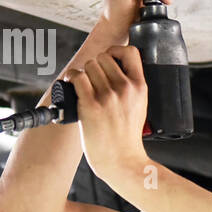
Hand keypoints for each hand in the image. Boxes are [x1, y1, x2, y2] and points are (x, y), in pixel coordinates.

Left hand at [65, 44, 151, 187]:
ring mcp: (108, 96)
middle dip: (95, 65)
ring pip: (89, 66)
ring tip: (82, 84)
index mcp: (140, 86)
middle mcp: (125, 88)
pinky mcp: (91, 105)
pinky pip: (77, 78)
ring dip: (82, 73)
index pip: (130, 51)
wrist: (122, 161)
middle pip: (103, 57)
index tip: (109, 60)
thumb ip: (131, 86)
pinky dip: (71, 78)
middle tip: (92, 79)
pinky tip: (71, 84)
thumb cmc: (127, 137)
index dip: (116, 51)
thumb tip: (112, 68)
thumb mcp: (140, 105)